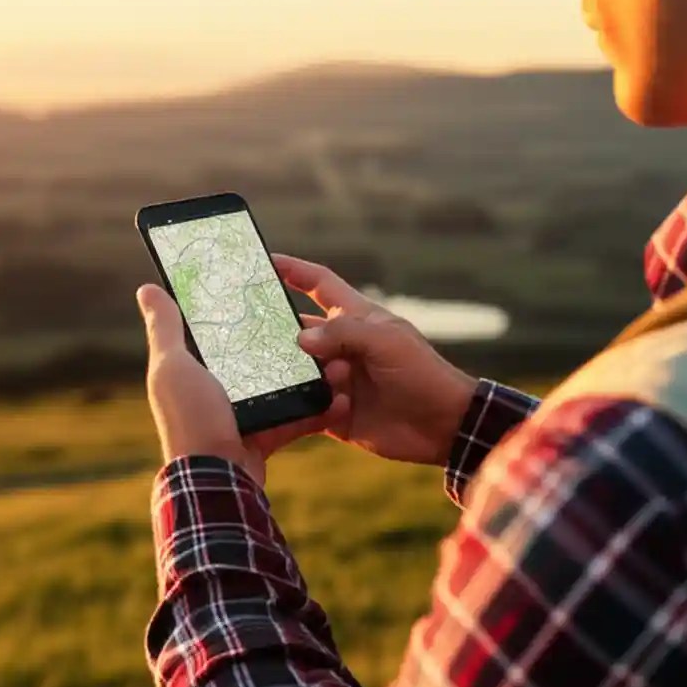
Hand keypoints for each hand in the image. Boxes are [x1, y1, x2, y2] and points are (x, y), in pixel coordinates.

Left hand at [137, 284, 350, 485]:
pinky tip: (341, 397)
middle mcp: (220, 389)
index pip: (222, 331)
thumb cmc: (190, 417)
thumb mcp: (173, 366)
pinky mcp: (267, 434)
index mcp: (196, 368)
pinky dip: (319, 409)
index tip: (268, 289)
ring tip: (336, 359)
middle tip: (316, 325)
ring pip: (285, 385)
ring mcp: (245, 413)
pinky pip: (298, 417)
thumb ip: (165, 328)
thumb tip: (148, 288)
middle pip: (260, 357)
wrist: (217, 478)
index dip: (242, 312)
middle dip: (291, 343)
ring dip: (312, 374)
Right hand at [273, 254, 478, 466]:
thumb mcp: (385, 342)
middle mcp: (343, 347)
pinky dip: (302, 406)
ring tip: (273, 371)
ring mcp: (337, 380)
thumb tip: (301, 337)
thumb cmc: (422, 374)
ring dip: (290, 372)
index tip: (264, 260)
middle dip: (276, 329)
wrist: (443, 426)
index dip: (294, 270)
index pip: (320, 285)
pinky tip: (310, 406)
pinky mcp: (335, 413)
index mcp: (357, 319)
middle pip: (299, 330)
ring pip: (297, 371)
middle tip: (243, 328)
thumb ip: (343, 334)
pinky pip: (307, 407)